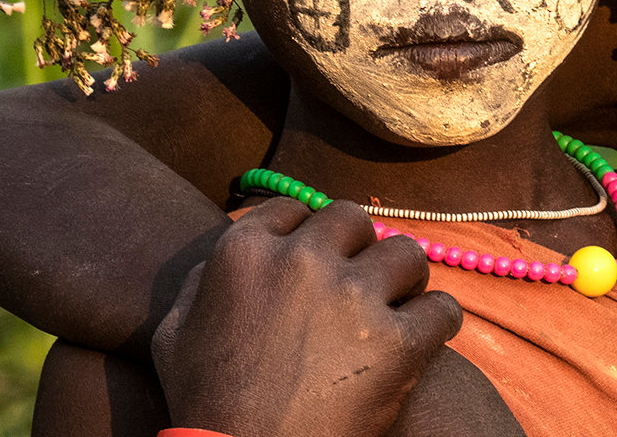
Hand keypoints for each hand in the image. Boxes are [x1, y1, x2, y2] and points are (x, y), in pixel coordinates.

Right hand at [151, 197, 461, 436]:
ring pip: (406, 254)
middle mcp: (301, 262)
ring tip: (396, 305)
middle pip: (352, 220)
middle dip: (358, 247)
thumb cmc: (205, 406)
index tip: (317, 259)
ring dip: (404, 279)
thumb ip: (201, 282)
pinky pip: (442, 309)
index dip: (307, 234)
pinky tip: (424, 337)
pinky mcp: (398, 342)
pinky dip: (437, 323)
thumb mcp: (174, 335)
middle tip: (360, 281)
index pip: (292, 209)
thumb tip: (230, 254)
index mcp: (244, 253)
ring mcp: (353, 299)